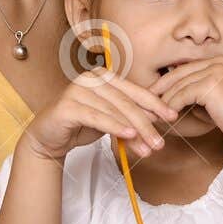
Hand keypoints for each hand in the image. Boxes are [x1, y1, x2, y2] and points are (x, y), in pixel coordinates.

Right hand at [19, 70, 175, 161]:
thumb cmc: (82, 125)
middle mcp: (91, 78)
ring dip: (135, 130)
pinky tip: (129, 135)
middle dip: (147, 123)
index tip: (173, 117)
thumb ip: (131, 118)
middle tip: (160, 142)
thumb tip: (159, 120)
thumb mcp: (112, 121)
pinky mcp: (68, 105)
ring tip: (148, 147)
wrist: (50, 137)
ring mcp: (78, 89)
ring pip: (114, 111)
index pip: (135, 90)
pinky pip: (97, 117)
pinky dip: (114, 126)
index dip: (155, 104)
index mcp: (105, 76)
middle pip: (127, 102)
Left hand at [152, 56, 222, 153]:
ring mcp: (217, 70)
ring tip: (153, 111)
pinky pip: (183, 94)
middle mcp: (221, 61)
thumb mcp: (216, 100)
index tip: (155, 93)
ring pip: (180, 84)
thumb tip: (169, 94)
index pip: (188, 68)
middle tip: (146, 100)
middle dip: (161, 87)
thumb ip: (197, 92)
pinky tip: (167, 117)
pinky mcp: (211, 84)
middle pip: (181, 72)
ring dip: (164, 99)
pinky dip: (172, 106)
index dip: (169, 80)